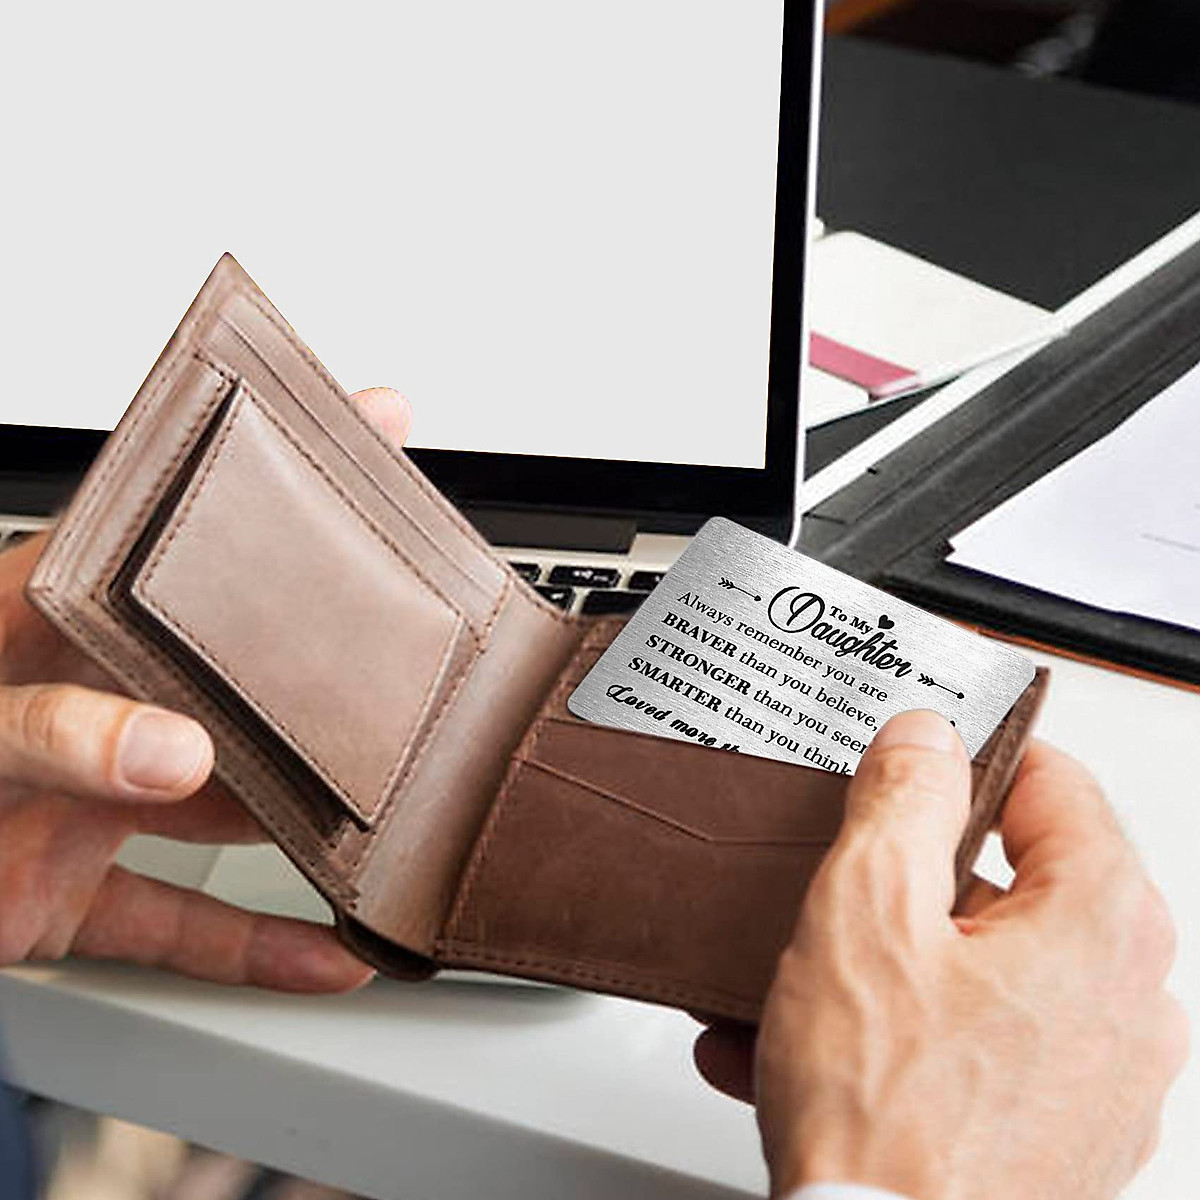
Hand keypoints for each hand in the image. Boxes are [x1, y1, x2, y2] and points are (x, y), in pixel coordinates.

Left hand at [0, 388, 410, 991]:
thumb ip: (50, 725)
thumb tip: (171, 748)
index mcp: (54, 616)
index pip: (183, 521)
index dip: (276, 465)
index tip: (367, 417)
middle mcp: (89, 699)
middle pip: (234, 672)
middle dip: (323, 667)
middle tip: (412, 661)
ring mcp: (85, 799)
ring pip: (228, 805)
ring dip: (308, 823)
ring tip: (392, 817)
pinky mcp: (67, 894)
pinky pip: (184, 923)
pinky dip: (256, 947)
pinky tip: (326, 955)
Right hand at [694, 710, 1187, 1199]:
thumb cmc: (888, 1119)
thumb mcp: (866, 908)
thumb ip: (902, 798)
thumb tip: (926, 738)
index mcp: (1104, 924)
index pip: (1053, 783)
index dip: (969, 758)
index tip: (912, 763)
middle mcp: (1126, 1001)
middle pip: (1011, 881)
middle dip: (907, 879)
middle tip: (839, 883)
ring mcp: (1096, 1077)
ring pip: (979, 970)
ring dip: (884, 965)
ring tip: (795, 979)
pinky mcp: (1055, 1134)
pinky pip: (972, 1046)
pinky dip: (897, 1033)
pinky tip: (807, 1046)